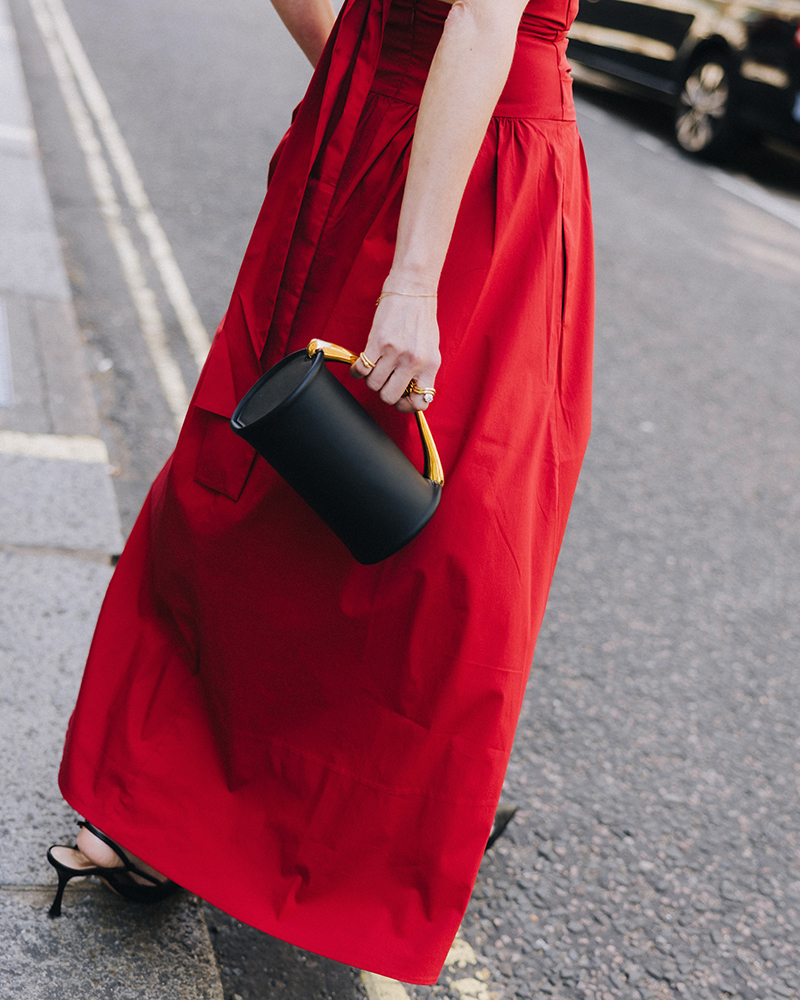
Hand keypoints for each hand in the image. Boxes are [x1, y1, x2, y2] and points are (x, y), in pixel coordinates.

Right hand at [350, 292, 440, 412]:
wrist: (412, 288)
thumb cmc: (421, 317)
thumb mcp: (430, 348)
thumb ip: (422, 371)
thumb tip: (409, 393)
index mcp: (430, 365)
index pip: (421, 402)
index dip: (407, 406)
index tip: (400, 398)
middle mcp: (414, 361)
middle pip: (390, 397)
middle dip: (384, 392)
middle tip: (384, 380)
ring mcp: (396, 352)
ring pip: (373, 385)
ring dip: (370, 379)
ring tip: (374, 368)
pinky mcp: (378, 342)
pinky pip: (361, 369)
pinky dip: (357, 371)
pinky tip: (361, 364)